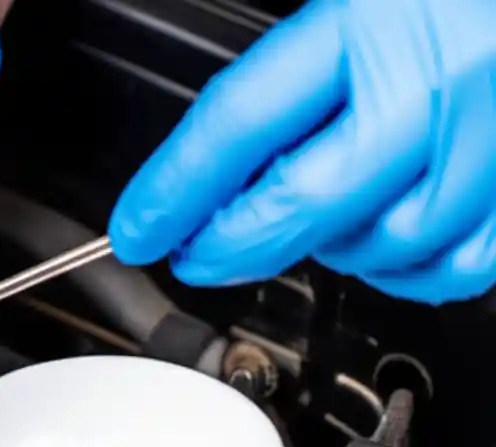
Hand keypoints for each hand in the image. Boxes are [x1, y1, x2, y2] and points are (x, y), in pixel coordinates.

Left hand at [109, 0, 495, 304]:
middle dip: (228, 245)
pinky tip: (376, 243)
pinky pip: (455, 265)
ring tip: (298, 224)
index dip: (174, 189)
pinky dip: (403, 271)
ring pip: (376, 246)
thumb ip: (294, 63)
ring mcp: (492, 143)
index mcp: (377, 17)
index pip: (240, 121)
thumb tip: (215, 159)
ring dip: (319, 251)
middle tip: (193, 255)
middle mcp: (439, 85)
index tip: (137, 228)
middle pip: (301, 203)